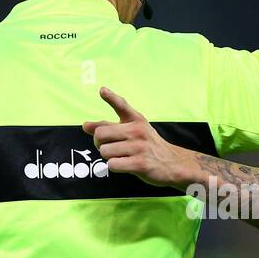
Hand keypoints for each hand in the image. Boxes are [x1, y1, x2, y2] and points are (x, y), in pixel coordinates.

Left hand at [82, 87, 196, 187]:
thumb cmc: (148, 145)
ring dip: (109, 157)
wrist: (172, 163)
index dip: (111, 98)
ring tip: (121, 156)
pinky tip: (125, 165)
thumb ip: (110, 127)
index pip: (122, 105)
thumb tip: (85, 126)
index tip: (102, 91)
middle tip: (108, 147)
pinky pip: (113, 165)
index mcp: (136, 120)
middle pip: (101, 134)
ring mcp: (139, 147)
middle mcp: (137, 131)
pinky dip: (115, 167)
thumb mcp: (134, 130)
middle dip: (99, 143)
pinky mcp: (140, 163)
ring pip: (105, 151)